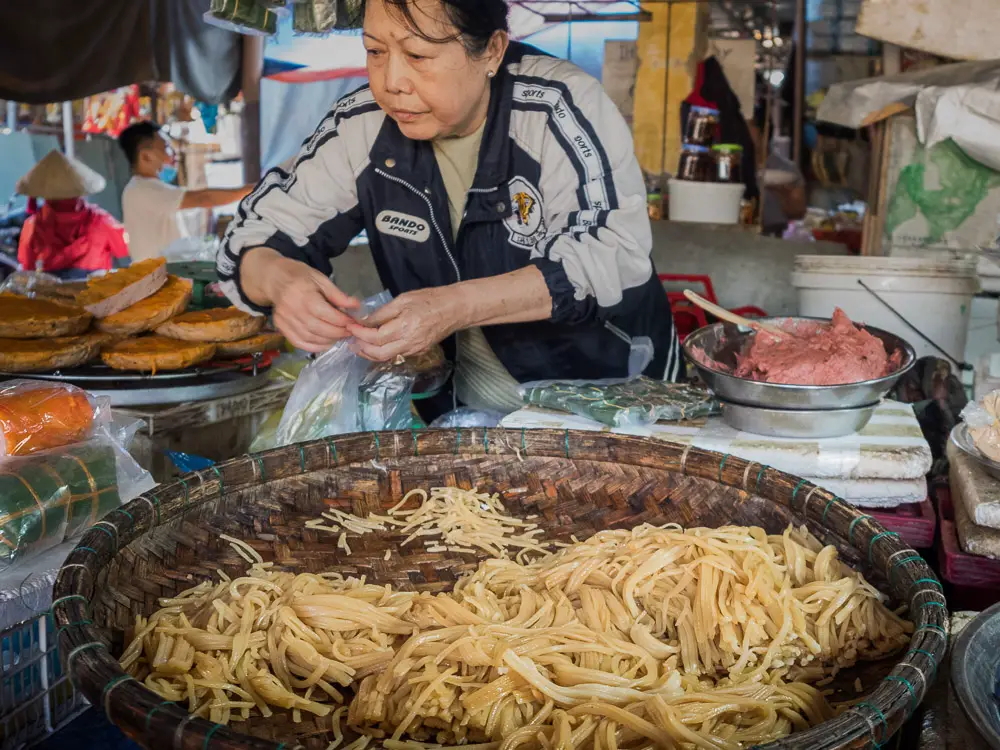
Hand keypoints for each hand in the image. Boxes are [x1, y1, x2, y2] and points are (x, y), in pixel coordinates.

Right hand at [264, 256, 359, 352]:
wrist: (274, 279)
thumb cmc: (301, 277)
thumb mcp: (321, 279)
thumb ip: (338, 295)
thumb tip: (356, 307)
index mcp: (304, 294)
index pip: (326, 314)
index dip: (342, 321)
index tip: (354, 323)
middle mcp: (293, 309)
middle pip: (319, 328)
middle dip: (338, 333)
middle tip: (349, 332)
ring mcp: (285, 320)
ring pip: (310, 338)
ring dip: (328, 341)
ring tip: (340, 337)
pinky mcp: (281, 328)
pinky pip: (299, 342)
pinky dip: (315, 346)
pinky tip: (326, 343)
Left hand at [347, 288, 465, 360]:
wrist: (454, 309)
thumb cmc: (430, 299)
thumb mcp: (403, 299)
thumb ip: (382, 313)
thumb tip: (364, 321)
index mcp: (404, 327)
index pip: (375, 337)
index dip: (360, 334)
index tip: (350, 327)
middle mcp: (409, 343)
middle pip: (378, 353)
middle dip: (361, 348)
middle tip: (350, 340)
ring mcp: (414, 350)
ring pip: (386, 357)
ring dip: (370, 353)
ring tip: (359, 344)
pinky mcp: (418, 352)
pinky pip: (396, 355)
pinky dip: (382, 352)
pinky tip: (376, 345)